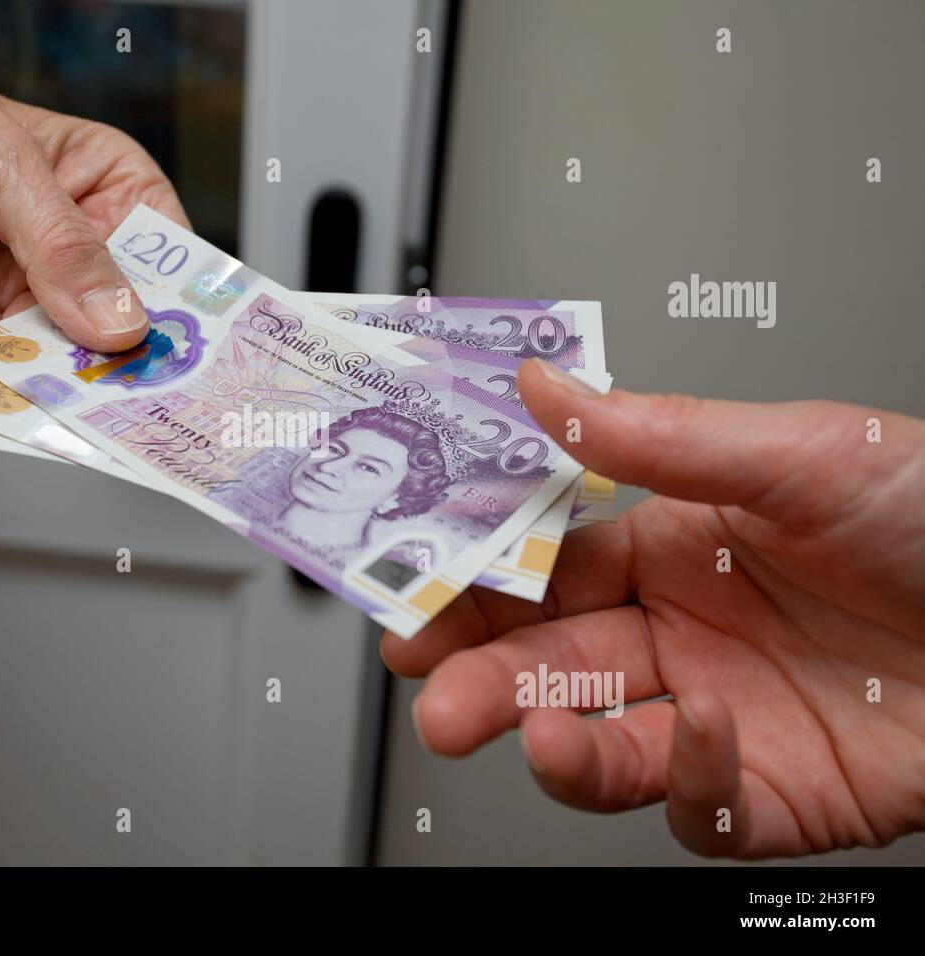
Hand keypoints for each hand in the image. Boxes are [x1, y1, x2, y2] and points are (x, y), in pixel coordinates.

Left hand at [0, 27, 188, 376]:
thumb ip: (60, 245)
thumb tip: (119, 321)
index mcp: (108, 189)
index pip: (169, 260)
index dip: (185, 311)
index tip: (192, 360)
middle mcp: (77, 250)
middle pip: (123, 325)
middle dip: (124, 366)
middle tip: (133, 407)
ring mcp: (29, 295)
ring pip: (68, 361)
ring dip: (62, 391)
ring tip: (65, 415)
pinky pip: (5, 378)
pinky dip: (1, 398)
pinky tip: (1, 408)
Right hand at [384, 359, 924, 857]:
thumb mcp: (801, 453)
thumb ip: (658, 436)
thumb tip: (544, 386)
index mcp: (674, 548)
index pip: (541, 570)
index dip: (472, 583)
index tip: (413, 589)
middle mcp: (683, 634)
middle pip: (548, 663)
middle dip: (480, 677)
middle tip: (433, 688)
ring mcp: (719, 715)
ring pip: (599, 744)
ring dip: (556, 744)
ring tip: (542, 735)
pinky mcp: (770, 791)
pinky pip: (696, 804)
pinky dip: (685, 779)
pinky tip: (703, 734)